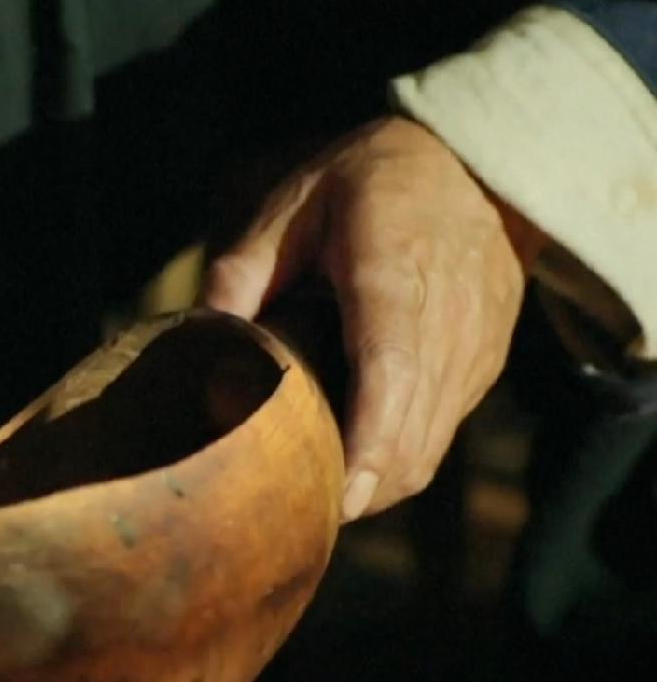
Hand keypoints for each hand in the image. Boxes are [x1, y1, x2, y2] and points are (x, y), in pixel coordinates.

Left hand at [205, 116, 541, 521]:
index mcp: (392, 276)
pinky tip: (354, 465)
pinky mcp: (484, 363)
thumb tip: (196, 334)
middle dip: (361, 487)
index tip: (336, 498)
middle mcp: (445, 320)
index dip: (368, 443)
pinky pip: (444, 430)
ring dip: (380, 483)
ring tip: (317, 502)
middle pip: (412, 431)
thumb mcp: (293, 204)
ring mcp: (474, 347)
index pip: (391, 373)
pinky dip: (402, 458)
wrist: (476, 163)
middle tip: (297, 518)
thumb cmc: (370, 180)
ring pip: (432, 445)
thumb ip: (242, 270)